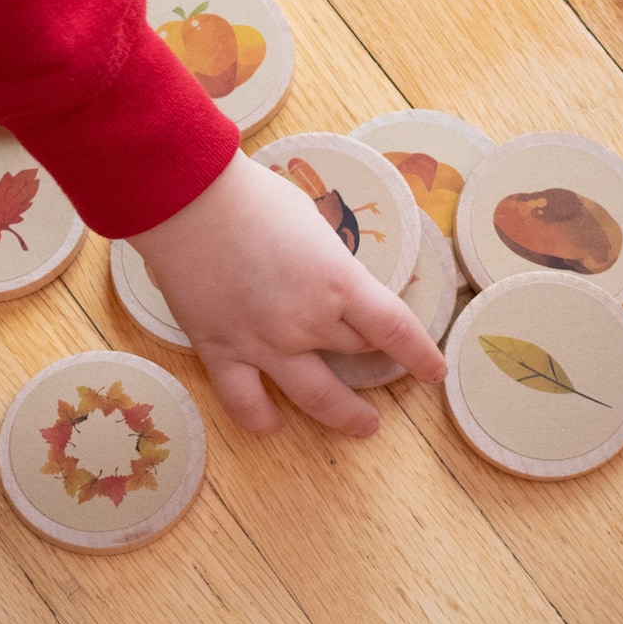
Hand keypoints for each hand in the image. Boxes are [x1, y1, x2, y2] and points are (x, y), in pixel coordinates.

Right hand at [128, 151, 445, 436]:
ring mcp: (265, 344)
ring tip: (364, 426)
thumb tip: (332, 279)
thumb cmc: (253, 196)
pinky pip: (247, 403)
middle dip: (373, 358)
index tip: (434, 371)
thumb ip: (327, 261)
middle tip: (381, 366)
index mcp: (338, 283)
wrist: (189, 200)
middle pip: (357, 352)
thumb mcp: (312, 222)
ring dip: (346, 416)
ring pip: (318, 397)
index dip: (420, 355)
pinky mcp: (222, 353)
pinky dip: (264, 420)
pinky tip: (275, 424)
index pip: (395, 330)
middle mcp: (309, 323)